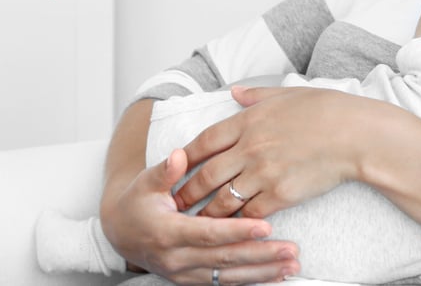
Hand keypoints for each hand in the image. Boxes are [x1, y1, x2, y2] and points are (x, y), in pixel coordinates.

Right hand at [101, 148, 299, 284]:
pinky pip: (224, 282)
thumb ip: (165, 171)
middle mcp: (176, 258)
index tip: (266, 226)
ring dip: (262, 272)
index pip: (207, 233)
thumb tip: (179, 156)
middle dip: (260, 255)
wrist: (119, 233)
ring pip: (227, 276)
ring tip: (292, 266)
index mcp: (167, 231)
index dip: (237, 231)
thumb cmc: (137, 202)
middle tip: (291, 250)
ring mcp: (183, 273)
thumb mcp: (145, 183)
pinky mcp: (191, 280)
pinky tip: (276, 275)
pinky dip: (251, 280)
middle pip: (224, 259)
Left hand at [175, 85, 371, 219]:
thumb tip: (235, 91)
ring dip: (207, 213)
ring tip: (196, 223)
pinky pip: (250, 213)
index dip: (184, 157)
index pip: (204, 141)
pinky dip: (237, 223)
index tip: (173, 168)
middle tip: (173, 204)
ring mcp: (264, 172)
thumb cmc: (327, 110)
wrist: (356, 134)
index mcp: (249, 120)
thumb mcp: (288, 94)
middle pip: (205, 175)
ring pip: (223, 199)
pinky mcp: (281, 194)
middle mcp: (250, 147)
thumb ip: (256, 95)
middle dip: (186, 193)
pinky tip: (231, 229)